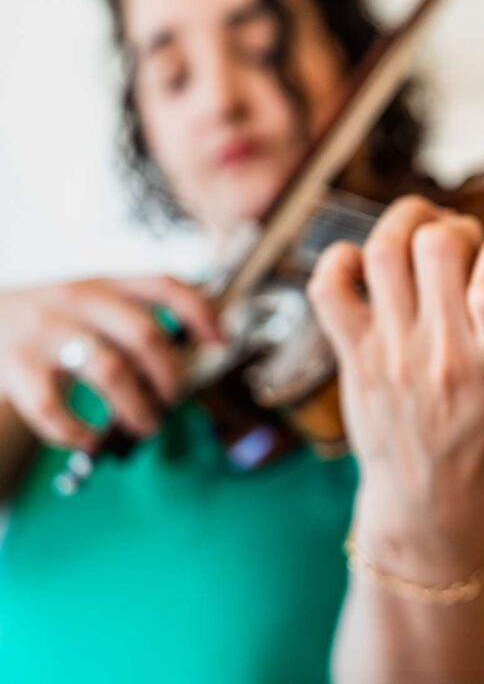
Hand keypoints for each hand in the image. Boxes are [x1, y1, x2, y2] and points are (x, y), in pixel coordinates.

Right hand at [0, 276, 222, 448]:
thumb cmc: (50, 319)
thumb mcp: (90, 301)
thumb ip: (132, 318)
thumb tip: (192, 359)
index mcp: (104, 284)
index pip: (164, 285)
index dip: (200, 312)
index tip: (222, 340)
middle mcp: (77, 301)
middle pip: (145, 335)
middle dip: (171, 376)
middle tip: (175, 400)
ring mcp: (45, 332)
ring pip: (108, 370)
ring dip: (138, 407)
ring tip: (146, 425)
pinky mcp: (15, 367)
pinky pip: (54, 408)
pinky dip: (79, 433)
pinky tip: (91, 440)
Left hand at [307, 197, 483, 576]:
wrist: (432, 498)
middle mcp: (443, 353)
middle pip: (439, 246)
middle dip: (458, 228)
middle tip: (464, 247)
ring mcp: (392, 351)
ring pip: (384, 251)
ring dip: (405, 222)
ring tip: (422, 231)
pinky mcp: (355, 354)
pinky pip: (329, 289)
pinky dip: (339, 261)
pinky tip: (367, 265)